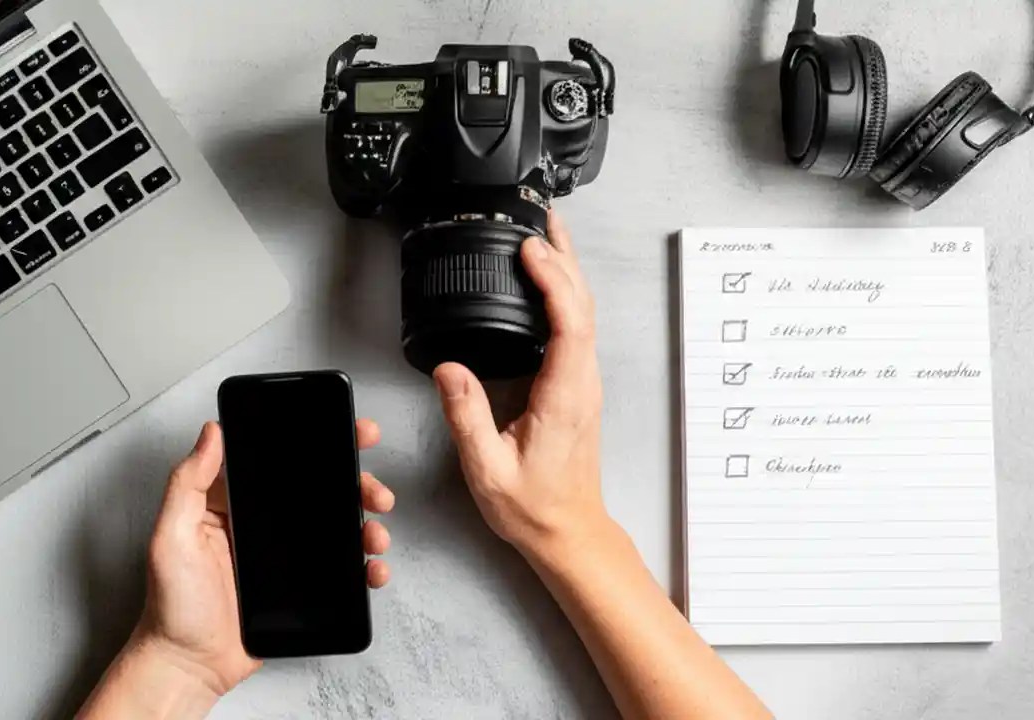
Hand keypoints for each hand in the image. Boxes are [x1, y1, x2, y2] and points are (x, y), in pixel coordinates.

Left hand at [133, 420, 395, 699]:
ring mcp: (285, 556)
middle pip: (320, 491)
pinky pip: (341, 570)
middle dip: (356, 483)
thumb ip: (187, 482)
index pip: (279, 461)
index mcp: (232, 502)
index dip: (317, 443)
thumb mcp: (170, 537)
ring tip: (376, 534)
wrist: (189, 667)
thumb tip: (211, 433)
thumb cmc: (171, 607)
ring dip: (366, 524)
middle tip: (374, 490)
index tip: (349, 433)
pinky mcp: (301, 587)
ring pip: (337, 527)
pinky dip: (364, 566)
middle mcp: (261, 524)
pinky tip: (372, 568)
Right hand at [433, 211, 605, 553]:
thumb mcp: (488, 469)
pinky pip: (577, 329)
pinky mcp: (577, 387)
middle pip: (583, 306)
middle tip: (542, 220)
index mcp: (564, 396)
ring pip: (584, 314)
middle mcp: (581, 383)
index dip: (553, 279)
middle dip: (565, 258)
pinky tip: (549, 286)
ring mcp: (584, 384)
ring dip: (567, 273)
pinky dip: (565, 297)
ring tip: (546, 239)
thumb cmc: (534, 507)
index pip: (570, 322)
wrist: (568, 532)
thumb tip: (449, 370)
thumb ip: (466, 417)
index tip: (531, 249)